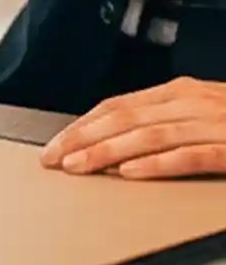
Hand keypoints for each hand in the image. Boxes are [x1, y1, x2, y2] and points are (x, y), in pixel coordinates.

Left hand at [40, 77, 225, 178]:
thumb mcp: (199, 110)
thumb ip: (162, 118)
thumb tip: (113, 138)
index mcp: (180, 91)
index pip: (117, 106)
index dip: (82, 124)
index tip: (54, 143)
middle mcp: (192, 101)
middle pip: (124, 119)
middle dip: (83, 139)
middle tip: (54, 158)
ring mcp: (213, 123)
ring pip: (150, 135)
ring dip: (108, 152)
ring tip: (80, 166)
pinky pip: (191, 155)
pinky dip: (158, 164)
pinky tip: (132, 173)